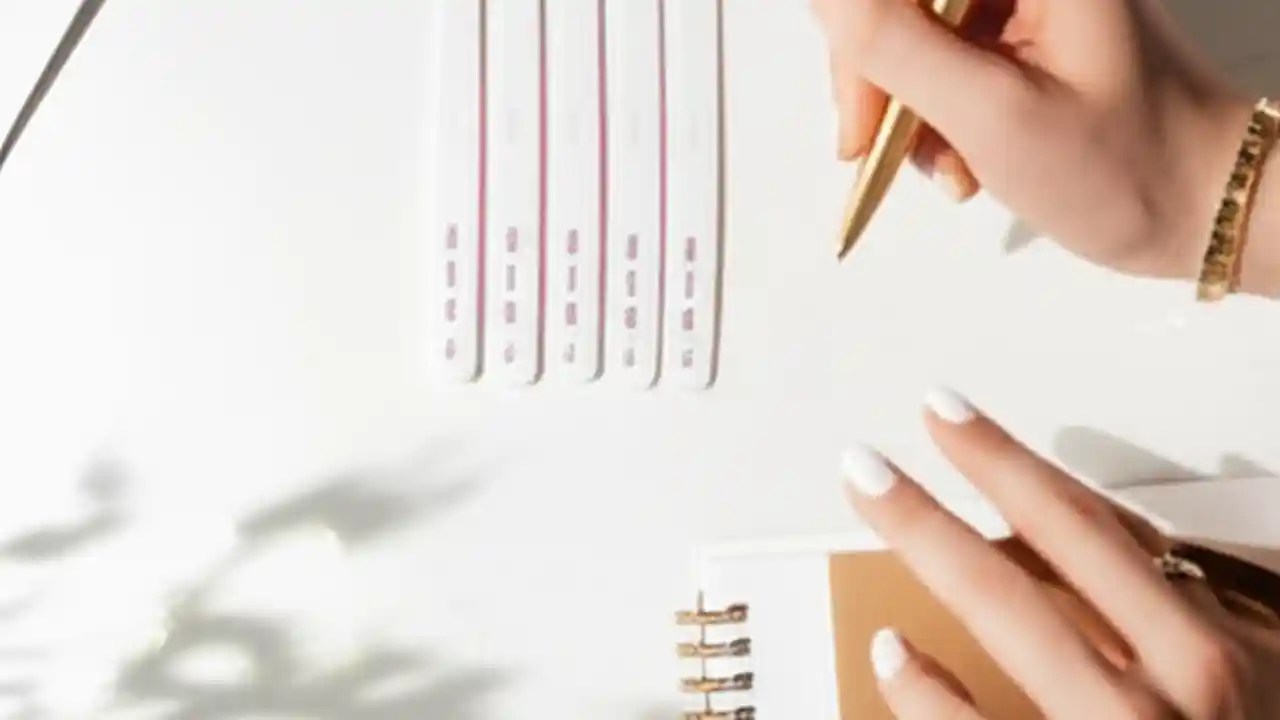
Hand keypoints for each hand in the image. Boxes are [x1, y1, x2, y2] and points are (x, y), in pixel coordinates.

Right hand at [811, 0, 1259, 282]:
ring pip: (912, 32)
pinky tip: (963, 158)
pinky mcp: (1022, 31)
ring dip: (908, 107)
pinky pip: (941, 56)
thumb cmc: (1123, 167)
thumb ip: (892, 45)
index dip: (859, 32)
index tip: (859, 114)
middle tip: (879, 149)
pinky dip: (935, 113)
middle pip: (899, 2)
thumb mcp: (992, 112)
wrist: (1203, 207)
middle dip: (880, 78)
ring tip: (950, 168)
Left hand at [840, 387, 1279, 718]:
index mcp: (1214, 647)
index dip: (1013, 464)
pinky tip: (891, 652)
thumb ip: (1162, 610)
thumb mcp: (1234, 674)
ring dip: (932, 544)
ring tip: (871, 499)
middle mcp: (1181, 684)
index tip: (950, 420)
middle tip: (875, 452)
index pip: (1098, 527)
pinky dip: (929, 691)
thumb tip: (1087, 538)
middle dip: (967, 479)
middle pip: (1051, 548)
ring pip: (1013, 614)